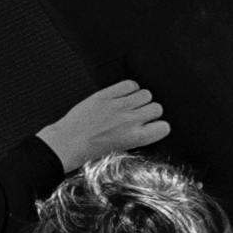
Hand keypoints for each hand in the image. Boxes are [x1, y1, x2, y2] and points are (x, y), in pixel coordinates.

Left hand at [37, 78, 168, 173]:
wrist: (69, 142)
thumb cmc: (91, 149)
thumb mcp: (121, 148)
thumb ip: (137, 136)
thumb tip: (147, 125)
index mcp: (136, 138)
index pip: (164, 127)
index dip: (159, 125)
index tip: (153, 125)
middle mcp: (131, 121)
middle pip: (157, 107)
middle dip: (150, 110)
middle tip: (139, 114)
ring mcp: (119, 106)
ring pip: (146, 94)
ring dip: (141, 98)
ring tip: (130, 104)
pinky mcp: (107, 95)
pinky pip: (130, 84)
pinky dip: (129, 88)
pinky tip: (123, 94)